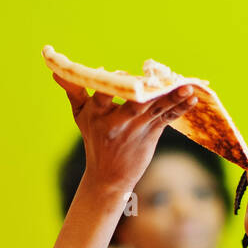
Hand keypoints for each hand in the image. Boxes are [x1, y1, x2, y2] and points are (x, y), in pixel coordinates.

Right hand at [52, 72, 197, 192]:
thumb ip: (73, 91)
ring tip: (187, 88)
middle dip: (149, 93)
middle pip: (135, 104)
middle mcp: (118, 122)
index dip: (111, 85)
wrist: (108, 177)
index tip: (117, 72)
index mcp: (98, 114)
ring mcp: (137, 129)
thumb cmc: (94, 140)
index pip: (103, 96)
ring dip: (173, 99)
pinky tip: (192, 98)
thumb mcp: (81, 116)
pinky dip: (180, 109)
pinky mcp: (151, 134)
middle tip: (164, 80)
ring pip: (156, 110)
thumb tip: (55, 70)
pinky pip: (167, 118)